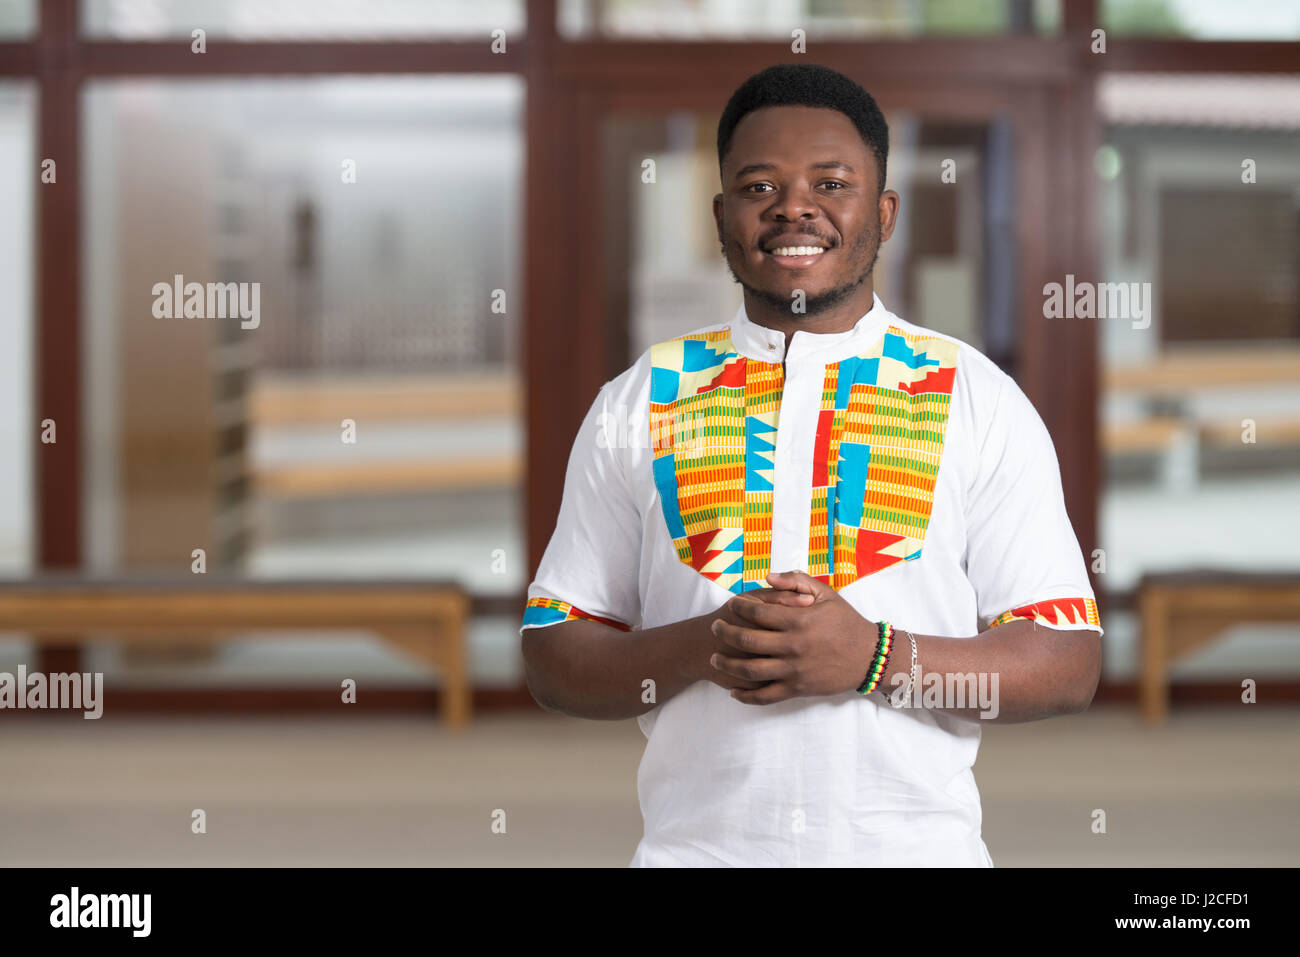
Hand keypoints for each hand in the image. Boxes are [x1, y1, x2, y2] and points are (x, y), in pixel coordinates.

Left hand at [711, 570, 876, 704]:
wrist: (869, 656)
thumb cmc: (845, 621)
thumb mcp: (826, 593)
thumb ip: (796, 581)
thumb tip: (767, 577)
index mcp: (799, 620)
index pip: (758, 612)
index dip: (739, 607)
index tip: (731, 604)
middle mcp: (793, 646)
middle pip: (747, 640)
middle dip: (725, 632)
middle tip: (715, 627)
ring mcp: (794, 670)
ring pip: (750, 670)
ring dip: (727, 664)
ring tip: (715, 657)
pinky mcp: (798, 689)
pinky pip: (766, 696)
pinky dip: (746, 696)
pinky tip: (733, 690)